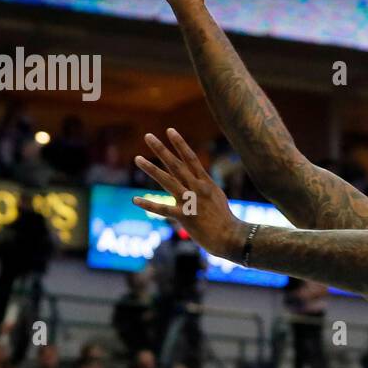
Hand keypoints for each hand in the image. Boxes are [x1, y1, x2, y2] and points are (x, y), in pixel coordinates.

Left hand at [133, 128, 245, 261]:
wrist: (232, 237)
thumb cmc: (226, 220)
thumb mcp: (218, 198)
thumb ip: (206, 189)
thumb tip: (200, 182)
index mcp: (206, 183)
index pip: (191, 158)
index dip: (180, 144)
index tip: (170, 131)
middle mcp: (197, 188)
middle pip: (176, 164)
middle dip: (162, 149)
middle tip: (148, 136)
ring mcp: (190, 201)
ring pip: (167, 180)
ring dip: (151, 169)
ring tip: (137, 158)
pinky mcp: (185, 216)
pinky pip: (162, 209)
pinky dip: (148, 204)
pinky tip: (135, 199)